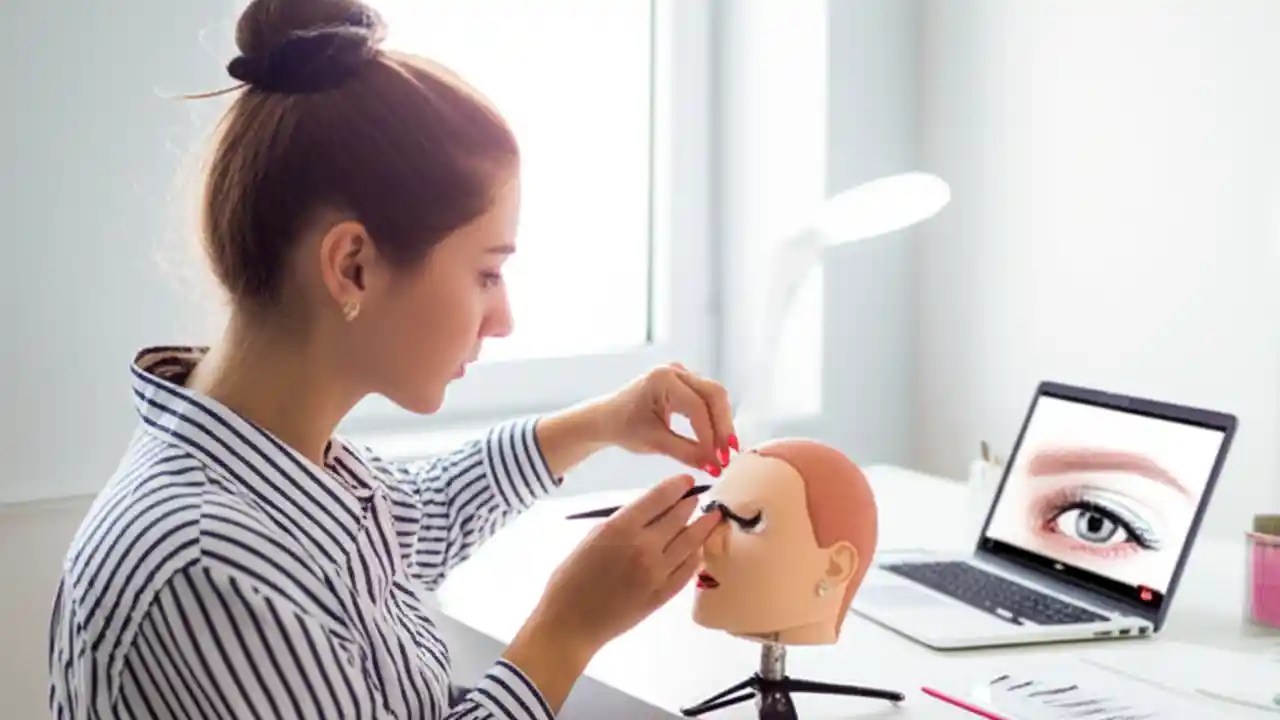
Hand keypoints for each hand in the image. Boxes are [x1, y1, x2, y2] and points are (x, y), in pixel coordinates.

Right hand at [523, 474, 722, 657]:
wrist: (571, 622)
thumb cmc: (572, 577)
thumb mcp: (594, 537)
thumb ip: (624, 523)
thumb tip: (652, 512)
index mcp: (621, 528)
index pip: (659, 498)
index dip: (677, 486)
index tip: (687, 481)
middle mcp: (645, 547)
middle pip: (679, 517)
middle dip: (691, 504)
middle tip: (698, 498)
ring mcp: (658, 572)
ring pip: (691, 542)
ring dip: (703, 527)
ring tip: (713, 518)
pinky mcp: (664, 594)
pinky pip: (688, 569)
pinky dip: (696, 555)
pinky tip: (700, 548)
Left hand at [597, 363, 738, 475]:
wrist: (607, 419)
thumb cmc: (624, 428)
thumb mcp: (654, 442)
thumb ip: (686, 452)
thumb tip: (715, 465)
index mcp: (662, 379)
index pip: (697, 407)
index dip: (710, 436)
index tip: (718, 461)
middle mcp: (675, 370)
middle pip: (714, 394)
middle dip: (723, 426)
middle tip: (728, 455)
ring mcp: (681, 374)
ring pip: (715, 396)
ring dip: (722, 423)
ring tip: (724, 452)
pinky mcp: (685, 382)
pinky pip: (708, 398)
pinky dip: (714, 418)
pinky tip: (718, 440)